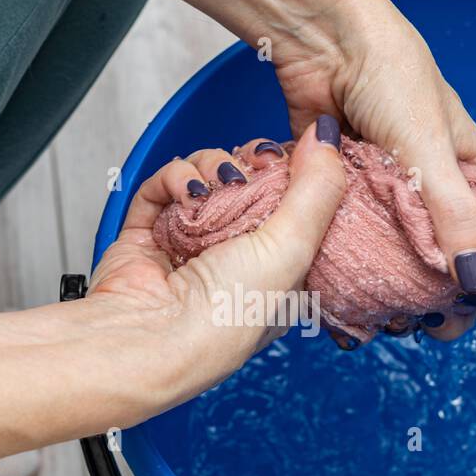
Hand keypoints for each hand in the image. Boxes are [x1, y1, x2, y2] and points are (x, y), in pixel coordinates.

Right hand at [87, 121, 346, 403]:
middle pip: (250, 185)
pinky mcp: (149, 232)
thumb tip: (327, 138)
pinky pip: (164, 186)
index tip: (297, 155)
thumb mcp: (292, 250)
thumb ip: (316, 190)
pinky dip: (174, 178)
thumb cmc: (223, 318)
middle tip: (251, 165)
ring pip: (207, 178)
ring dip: (211, 168)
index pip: (295, 209)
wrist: (148, 337)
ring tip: (214, 184)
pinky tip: (185, 192)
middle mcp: (235, 259)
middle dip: (250, 166)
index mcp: (279, 274)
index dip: (296, 177)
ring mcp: (190, 244)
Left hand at [273, 0, 475, 341]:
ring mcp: (389, 195)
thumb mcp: (431, 149)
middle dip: (450, 298)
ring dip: (400, 293)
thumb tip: (472, 279)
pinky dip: (355, 273)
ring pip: (401, 259)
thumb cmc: (390, 78)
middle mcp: (434, 187)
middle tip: (437, 327)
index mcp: (472, 172)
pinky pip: (354, 244)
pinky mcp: (345, 196)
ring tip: (394, 322)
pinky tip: (348, 302)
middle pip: (452, 257)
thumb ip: (452, 213)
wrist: (322, 40)